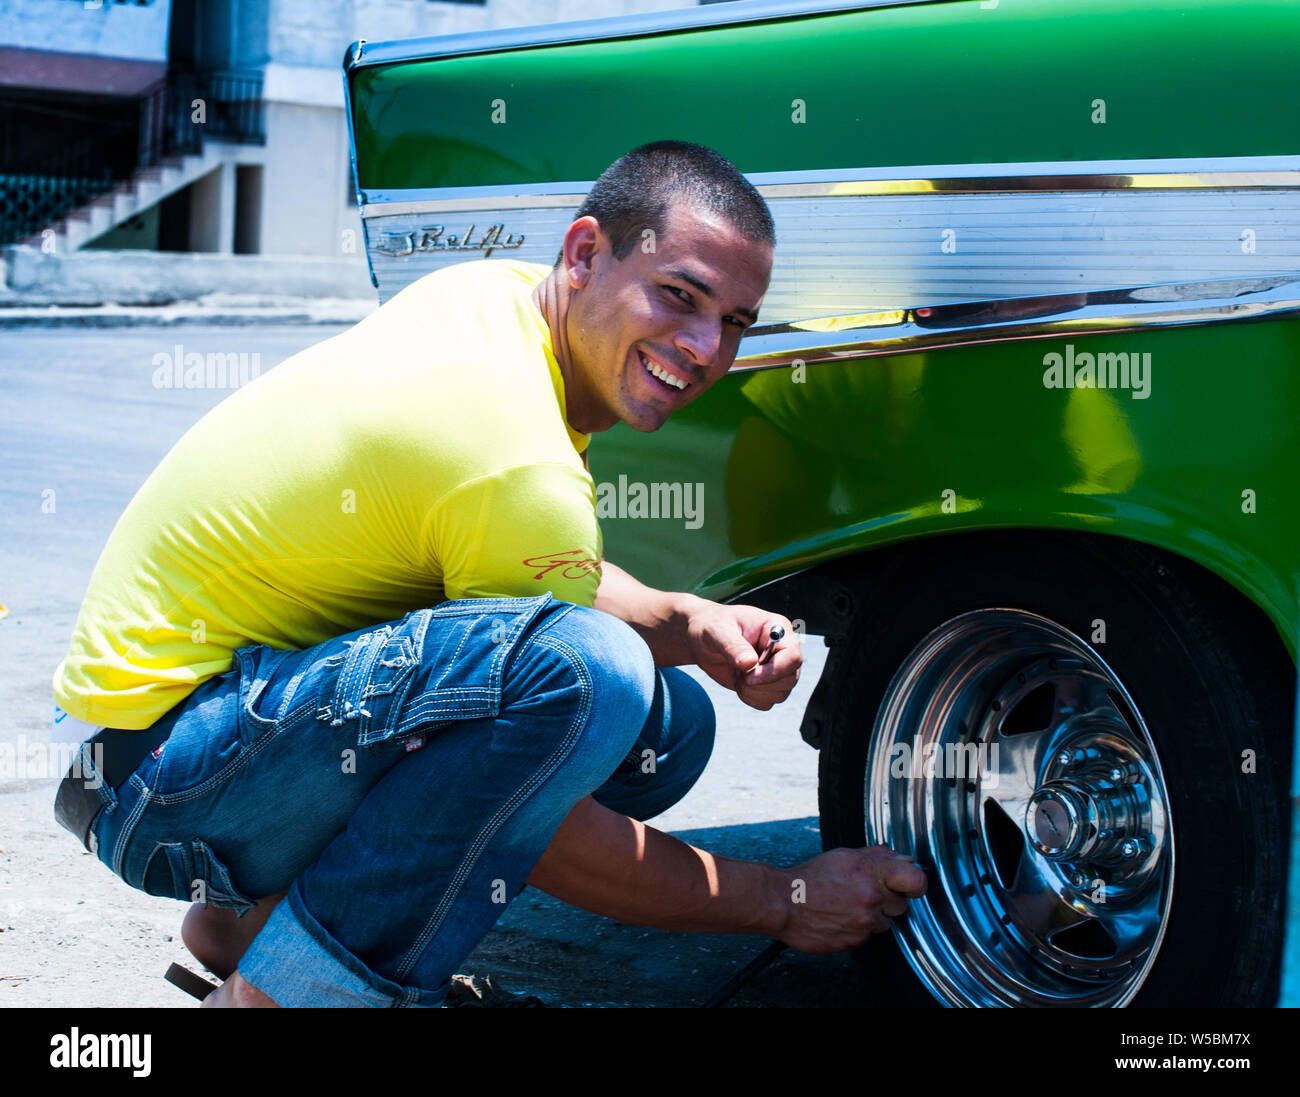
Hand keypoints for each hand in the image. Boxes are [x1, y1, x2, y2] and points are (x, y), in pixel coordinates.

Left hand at [684, 601, 801, 709]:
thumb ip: (734, 646)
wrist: (704, 640)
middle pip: (790, 678)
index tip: (749, 676)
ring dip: (754, 691)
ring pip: (780, 693)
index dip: (774, 671)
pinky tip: (739, 681)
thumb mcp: (717, 631)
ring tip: (737, 674)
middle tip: (738, 673)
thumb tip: (750, 662)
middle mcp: (782, 649)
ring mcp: (777, 667)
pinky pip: (768, 702)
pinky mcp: (767, 683)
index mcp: (777, 629)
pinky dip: (750, 698)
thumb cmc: (712, 626)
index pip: (793, 656)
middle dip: (761, 684)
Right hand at [774, 847, 926, 953]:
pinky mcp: (855, 942)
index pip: (916, 880)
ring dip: (872, 917)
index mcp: (871, 871)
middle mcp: (872, 897)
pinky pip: (868, 937)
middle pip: (901, 905)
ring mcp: (864, 922)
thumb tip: (905, 859)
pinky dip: (858, 930)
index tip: (909, 886)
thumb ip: (877, 856)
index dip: (915, 884)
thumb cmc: (811, 878)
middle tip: (863, 894)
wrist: (783, 902)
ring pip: (885, 923)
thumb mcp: (844, 856)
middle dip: (887, 901)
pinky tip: (840, 919)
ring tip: (847, 907)